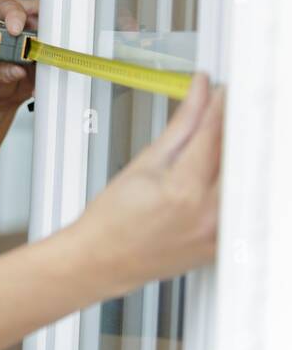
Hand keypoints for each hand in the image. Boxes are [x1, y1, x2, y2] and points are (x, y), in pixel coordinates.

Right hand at [75, 74, 223, 295]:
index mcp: (184, 190)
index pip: (215, 133)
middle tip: (230, 109)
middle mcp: (209, 213)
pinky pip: (242, 205)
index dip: (220, 105)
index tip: (221, 90)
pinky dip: (238, 184)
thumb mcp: (143, 164)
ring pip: (246, 180)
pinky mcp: (224, 243)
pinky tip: (224, 173)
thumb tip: (198, 95)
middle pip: (240, 156)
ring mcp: (220, 232)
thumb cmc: (113, 218)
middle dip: (237, 127)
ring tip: (226, 139)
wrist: (104, 259)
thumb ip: (180, 126)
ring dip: (240, 155)